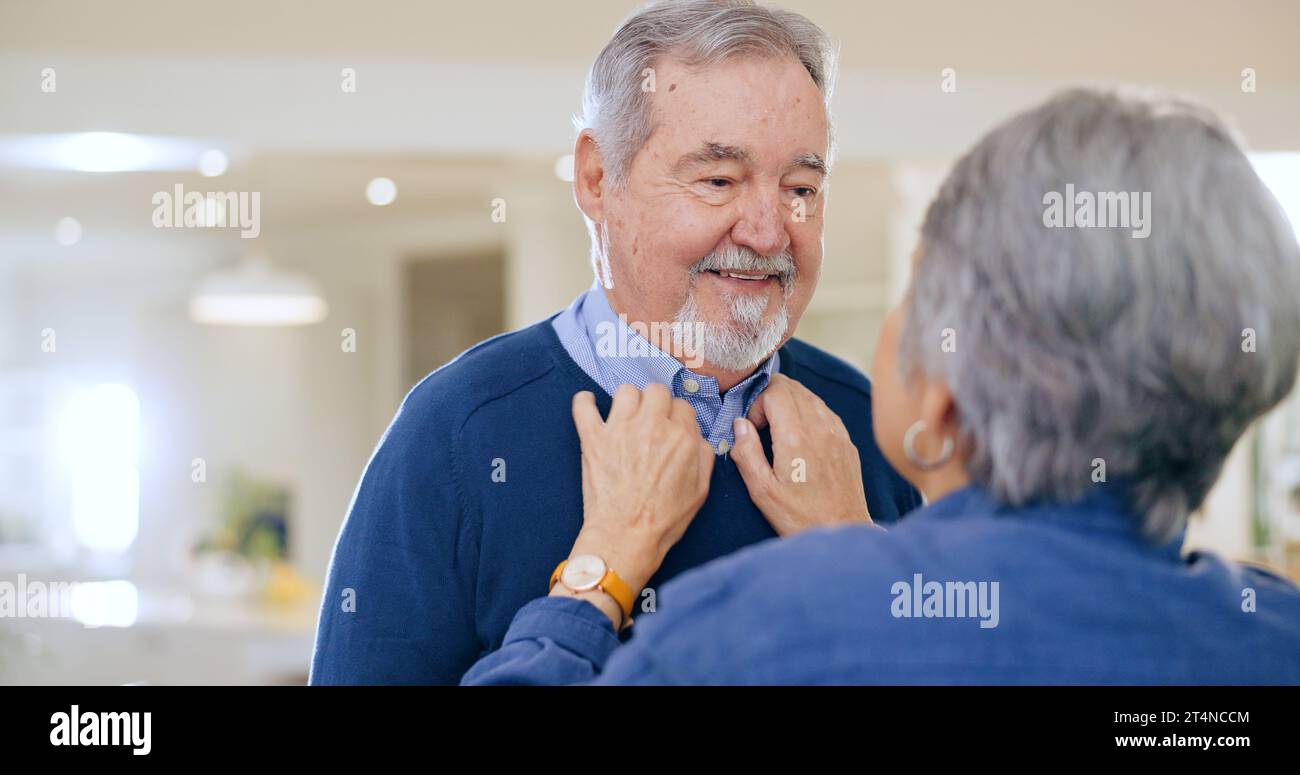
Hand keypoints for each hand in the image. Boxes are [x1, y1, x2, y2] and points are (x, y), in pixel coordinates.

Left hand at [566, 383, 714, 595]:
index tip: (670, 428)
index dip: (677, 417)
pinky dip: (584, 402)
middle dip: (655, 403)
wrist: (626, 536)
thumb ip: (703, 456)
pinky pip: (583, 406)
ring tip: (624, 416)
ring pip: (626, 390)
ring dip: (627, 401)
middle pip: (657, 390)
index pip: (682, 406)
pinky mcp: (594, 438)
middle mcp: (653, 426)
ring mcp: (621, 429)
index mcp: (682, 438)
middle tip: (650, 420)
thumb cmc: (663, 520)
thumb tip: (697, 437)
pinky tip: (589, 406)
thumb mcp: (700, 491)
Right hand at [731, 374, 874, 536]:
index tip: (754, 428)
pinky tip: (801, 437)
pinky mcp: (847, 443)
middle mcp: (820, 429)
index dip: (757, 403)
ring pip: (811, 395)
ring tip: (779, 430)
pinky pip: (826, 411)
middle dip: (771, 397)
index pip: (775, 391)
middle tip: (762, 424)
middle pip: (793, 387)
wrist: (842, 532)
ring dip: (791, 403)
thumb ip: (747, 452)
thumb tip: (740, 424)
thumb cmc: (800, 517)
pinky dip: (809, 413)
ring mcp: (838, 434)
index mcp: (795, 438)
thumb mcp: (762, 490)